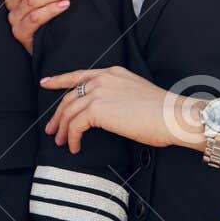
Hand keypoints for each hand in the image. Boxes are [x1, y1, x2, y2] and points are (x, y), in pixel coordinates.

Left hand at [39, 66, 201, 153]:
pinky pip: (75, 125)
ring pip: (69, 112)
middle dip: (58, 115)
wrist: (174, 117)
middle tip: (52, 129)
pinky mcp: (98, 109)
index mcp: (112, 73)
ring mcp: (99, 92)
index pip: (79, 75)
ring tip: (62, 142)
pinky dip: (72, 138)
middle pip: (69, 97)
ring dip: (63, 130)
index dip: (59, 79)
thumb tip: (102, 113)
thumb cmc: (162, 113)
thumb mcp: (135, 94)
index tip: (45, 83)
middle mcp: (102, 79)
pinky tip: (75, 147)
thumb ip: (116, 95)